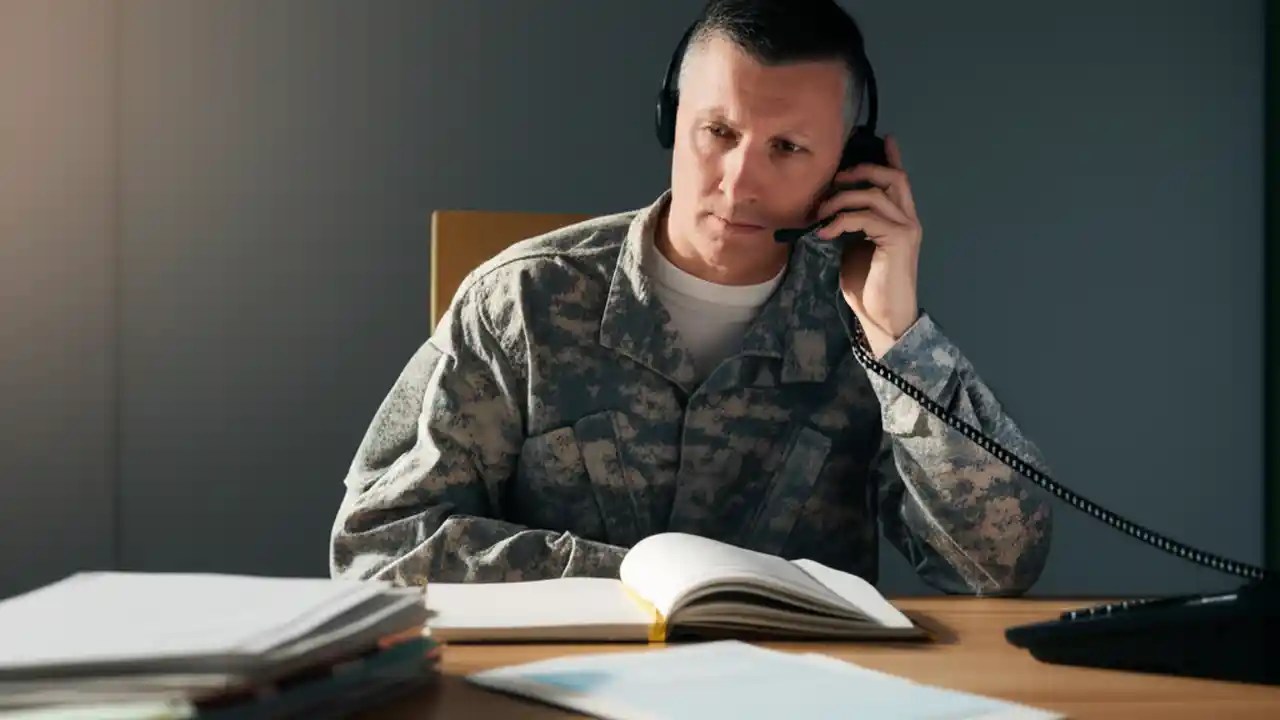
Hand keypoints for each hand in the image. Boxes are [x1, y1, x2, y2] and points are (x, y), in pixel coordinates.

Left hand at [813, 134, 922, 357]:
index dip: (892, 157)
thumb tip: (831, 209)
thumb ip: (853, 225)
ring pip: (874, 194)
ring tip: (820, 213)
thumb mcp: (855, 248)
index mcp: (900, 220)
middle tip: (834, 179)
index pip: (899, 180)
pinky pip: (865, 217)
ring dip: (841, 199)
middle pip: (891, 177)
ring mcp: (906, 229)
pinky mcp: (898, 240)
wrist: (883, 318)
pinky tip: (824, 232)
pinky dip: (840, 220)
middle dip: (860, 171)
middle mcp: (908, 220)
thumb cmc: (869, 288)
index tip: (883, 137)